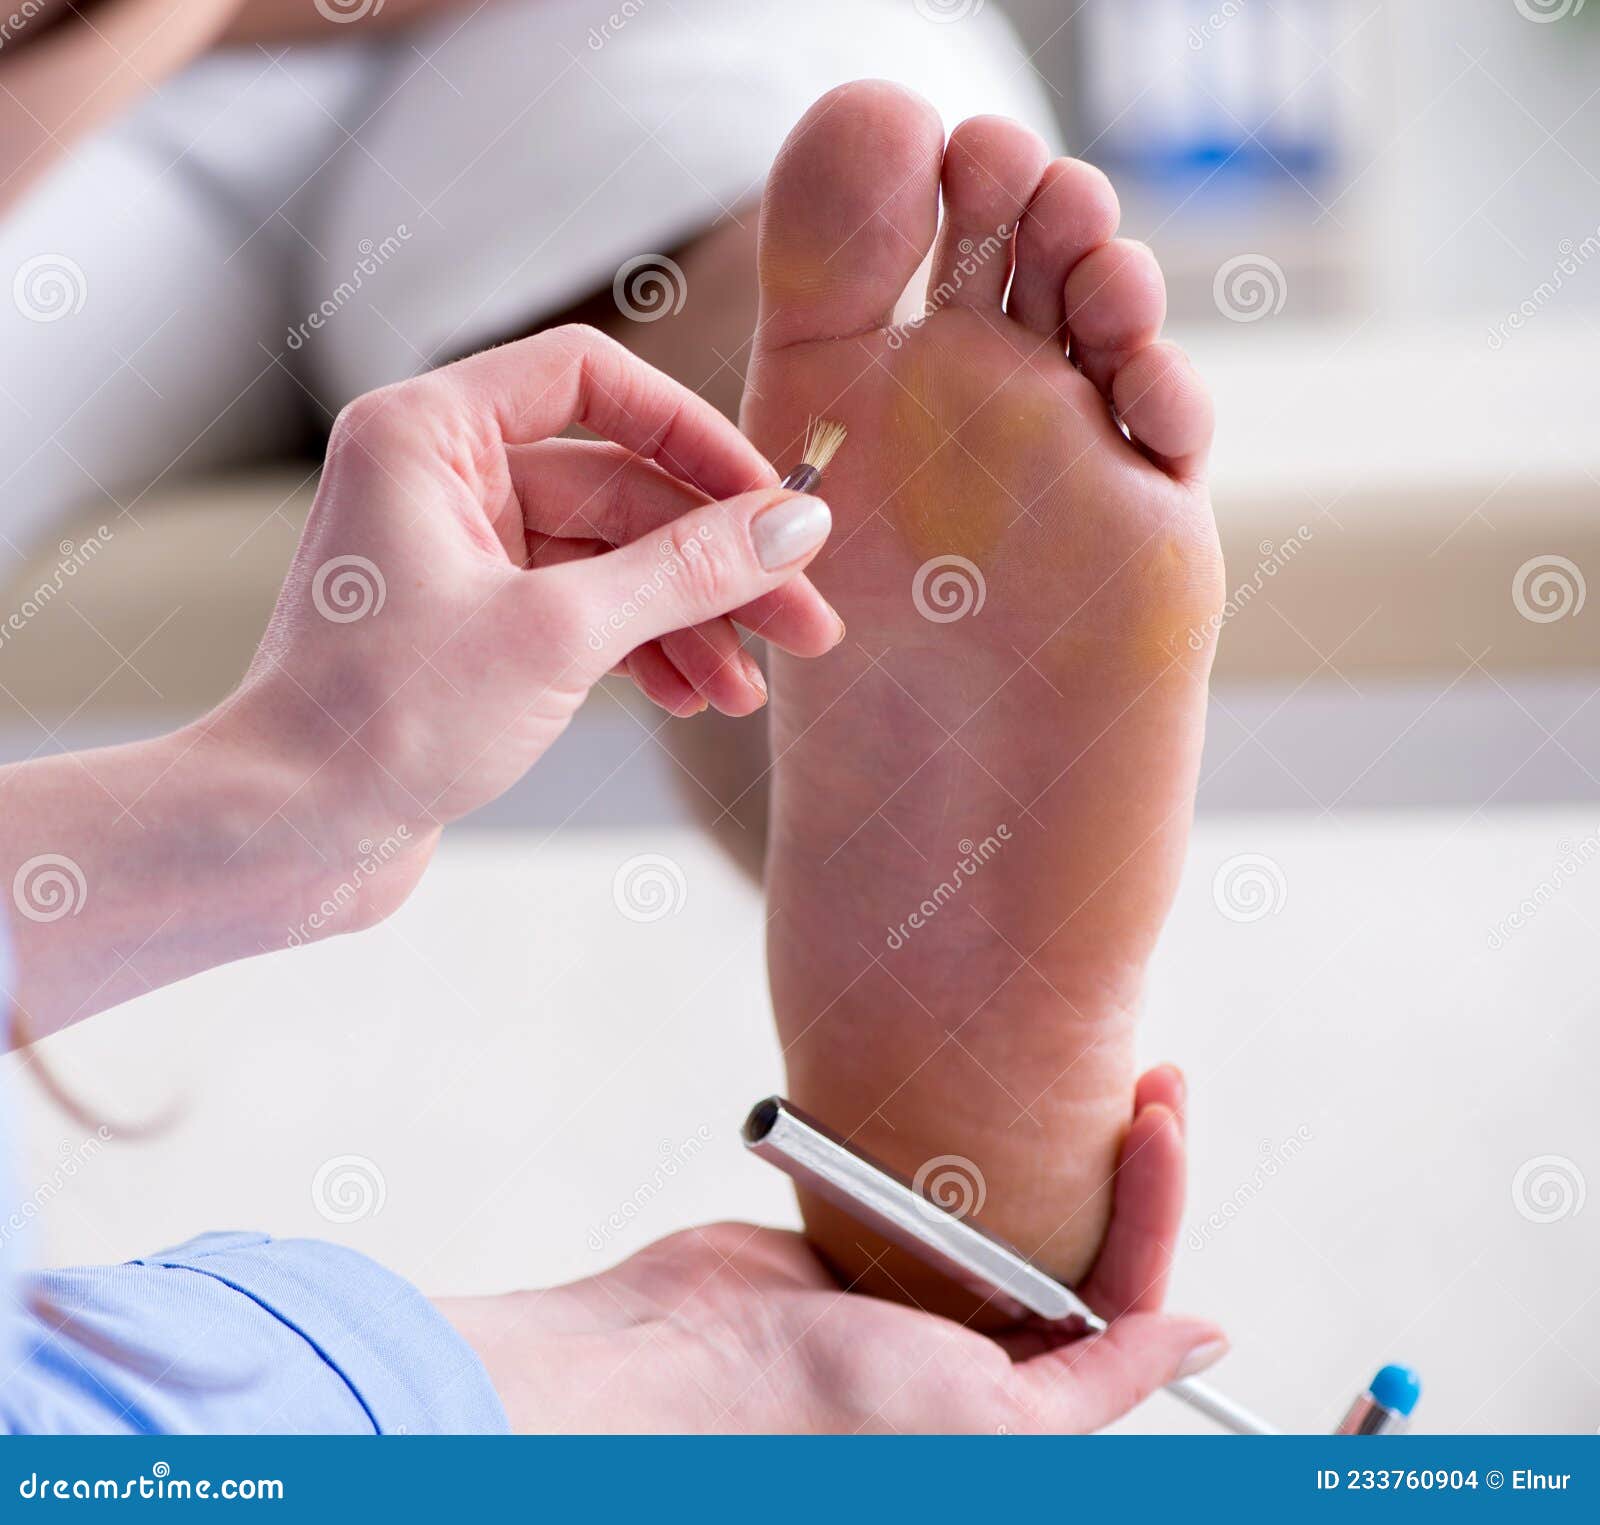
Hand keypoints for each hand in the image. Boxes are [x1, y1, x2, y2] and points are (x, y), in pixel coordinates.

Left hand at [229, 324, 839, 915]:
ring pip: (611, 560)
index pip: (590, 379)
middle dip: (714, 561)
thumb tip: (792, 525)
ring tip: (753, 690)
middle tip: (804, 618)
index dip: (692, 433)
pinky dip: (644, 651)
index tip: (768, 501)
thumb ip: (686, 571)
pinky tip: (698, 698)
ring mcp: (461, 554)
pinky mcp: (477, 624)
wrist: (291, 837)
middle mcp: (442, 479)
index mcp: (430, 435)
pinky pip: (585, 612)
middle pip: (619, 487)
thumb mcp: (559, 636)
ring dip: (690, 620)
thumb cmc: (384, 721)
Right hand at [436, 1067, 1226, 1432]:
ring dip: (1048, 1132)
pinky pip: (937, 1169)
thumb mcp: (996, 1421)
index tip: (1157, 1125)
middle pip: (1079, 1227)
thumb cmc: (828, 1415)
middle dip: (1119, 1154)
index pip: (1124, 1284)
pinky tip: (994, 1087)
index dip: (1154, 1203)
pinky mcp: (866, 1225)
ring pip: (1013, 1190)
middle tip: (1147, 1078)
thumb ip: (1106, 1378)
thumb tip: (1207, 1338)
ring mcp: (923, 1271)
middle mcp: (981, 1328)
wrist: (689, 1363)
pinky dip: (966, 1131)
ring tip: (1086, 1063)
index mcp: (1023, 1385)